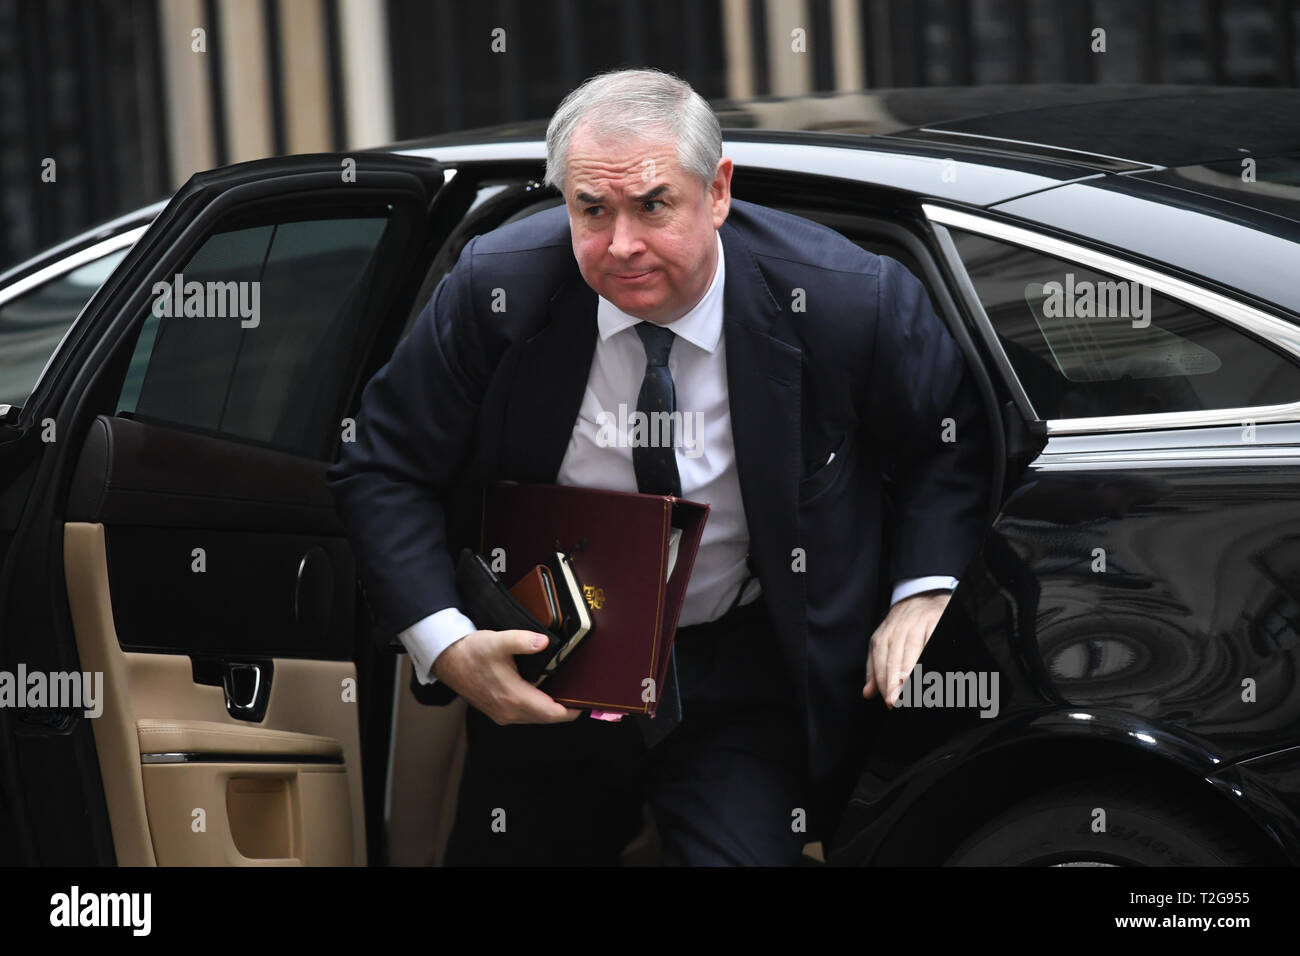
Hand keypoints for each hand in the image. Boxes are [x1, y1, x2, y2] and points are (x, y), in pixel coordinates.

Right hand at [433, 629, 583, 725]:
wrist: (447, 660)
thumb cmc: (470, 652)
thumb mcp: (498, 641)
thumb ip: (523, 641)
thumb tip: (543, 642)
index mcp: (514, 698)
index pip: (552, 713)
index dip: (571, 711)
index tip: (585, 703)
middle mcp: (509, 711)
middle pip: (546, 718)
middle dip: (563, 710)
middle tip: (578, 697)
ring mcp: (502, 714)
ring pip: (535, 718)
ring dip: (549, 710)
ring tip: (564, 695)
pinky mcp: (497, 711)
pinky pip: (524, 715)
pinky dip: (536, 708)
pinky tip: (540, 694)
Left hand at [863, 590, 951, 706]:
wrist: (922, 596)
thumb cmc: (901, 626)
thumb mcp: (882, 641)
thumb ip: (874, 668)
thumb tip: (868, 693)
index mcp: (883, 636)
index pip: (881, 662)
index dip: (884, 683)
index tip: (889, 702)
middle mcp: (898, 630)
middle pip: (896, 658)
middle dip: (895, 681)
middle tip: (895, 701)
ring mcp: (918, 624)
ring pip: (914, 650)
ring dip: (910, 669)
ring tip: (909, 687)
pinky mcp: (936, 621)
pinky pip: (932, 639)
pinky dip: (930, 653)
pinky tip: (929, 669)